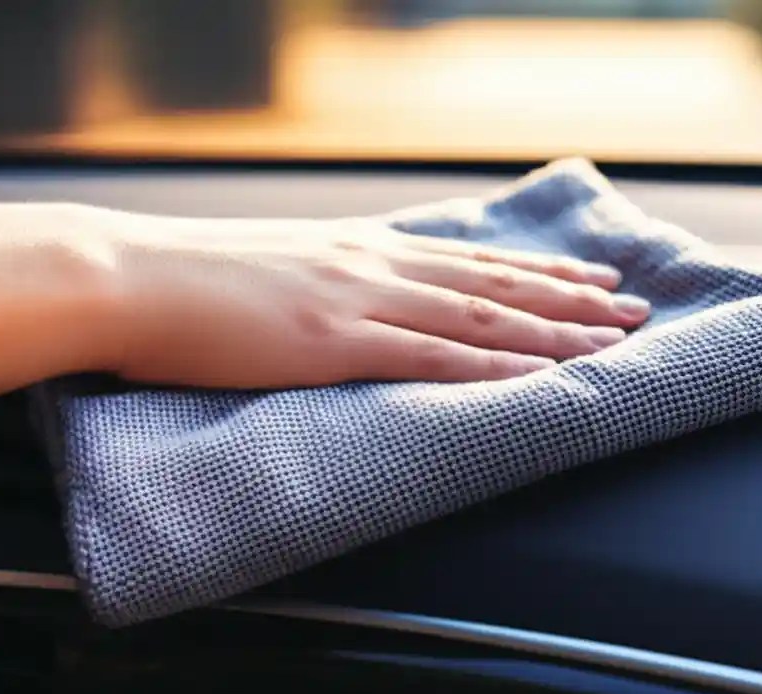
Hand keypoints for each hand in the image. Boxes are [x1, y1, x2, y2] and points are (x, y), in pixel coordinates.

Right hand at [108, 214, 649, 387]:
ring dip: (553, 331)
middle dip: (569, 298)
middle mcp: (373, 266)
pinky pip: (432, 357)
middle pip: (493, 284)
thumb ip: (324, 286)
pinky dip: (494, 367)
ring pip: (480, 318)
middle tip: (631, 306)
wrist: (130, 276)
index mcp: (358, 251)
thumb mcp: (272, 271)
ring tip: (612, 338)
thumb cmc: (188, 282)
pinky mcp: (335, 342)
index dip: (534, 272)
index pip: (468, 262)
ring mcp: (359, 301)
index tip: (585, 277)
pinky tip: (539, 374)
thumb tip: (350, 305)